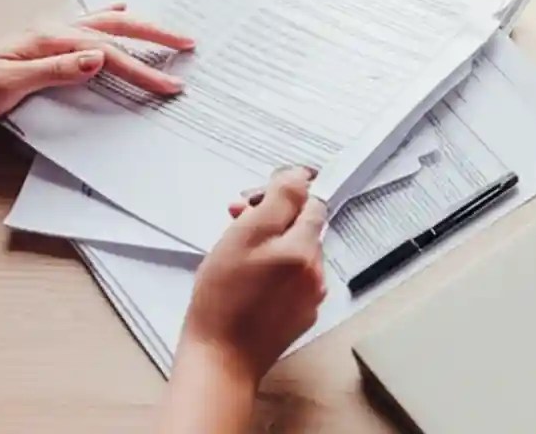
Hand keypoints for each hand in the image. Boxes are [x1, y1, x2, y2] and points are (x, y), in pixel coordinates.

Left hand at [0, 4, 193, 129]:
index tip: (171, 85)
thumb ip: (57, 70)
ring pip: (106, 24)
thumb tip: (99, 58)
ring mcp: (49, 38)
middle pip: (116, 27)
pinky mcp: (45, 49)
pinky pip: (87, 28)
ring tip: (168, 29)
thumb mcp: (10, 85)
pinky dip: (109, 20)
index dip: (143, 70)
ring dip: (139, 25)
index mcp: (49, 40)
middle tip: (189, 42)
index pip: (109, 55)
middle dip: (155, 34)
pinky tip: (118, 9)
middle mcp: (53, 32)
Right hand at [182, 166, 327, 386]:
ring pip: (295, 252)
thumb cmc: (223, 300)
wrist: (220, 358)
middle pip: (302, 227)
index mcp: (303, 249)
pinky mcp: (300, 314)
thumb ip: (277, 201)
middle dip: (272, 218)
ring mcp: (310, 296)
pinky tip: (248, 279)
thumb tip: (299, 176)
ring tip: (237, 252)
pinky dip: (275, 271)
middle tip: (238, 218)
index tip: (259, 196)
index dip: (283, 193)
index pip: (310, 201)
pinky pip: (292, 279)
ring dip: (272, 243)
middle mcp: (315, 271)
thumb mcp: (243, 236)